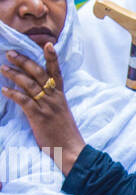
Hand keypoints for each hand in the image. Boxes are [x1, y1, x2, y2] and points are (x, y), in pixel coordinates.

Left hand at [2, 44, 84, 173]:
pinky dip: (13, 93)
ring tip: (3, 68)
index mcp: (60, 96)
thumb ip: (51, 101)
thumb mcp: (61, 113)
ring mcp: (46, 106)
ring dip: (14, 74)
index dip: (52, 57)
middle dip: (24, 61)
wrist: (70, 150)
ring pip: (29, 84)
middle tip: (11, 53)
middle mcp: (54, 97)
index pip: (56, 72)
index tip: (48, 44)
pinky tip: (4, 89)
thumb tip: (38, 93)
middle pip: (38, 73)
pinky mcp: (38, 116)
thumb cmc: (65, 134)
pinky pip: (23, 100)